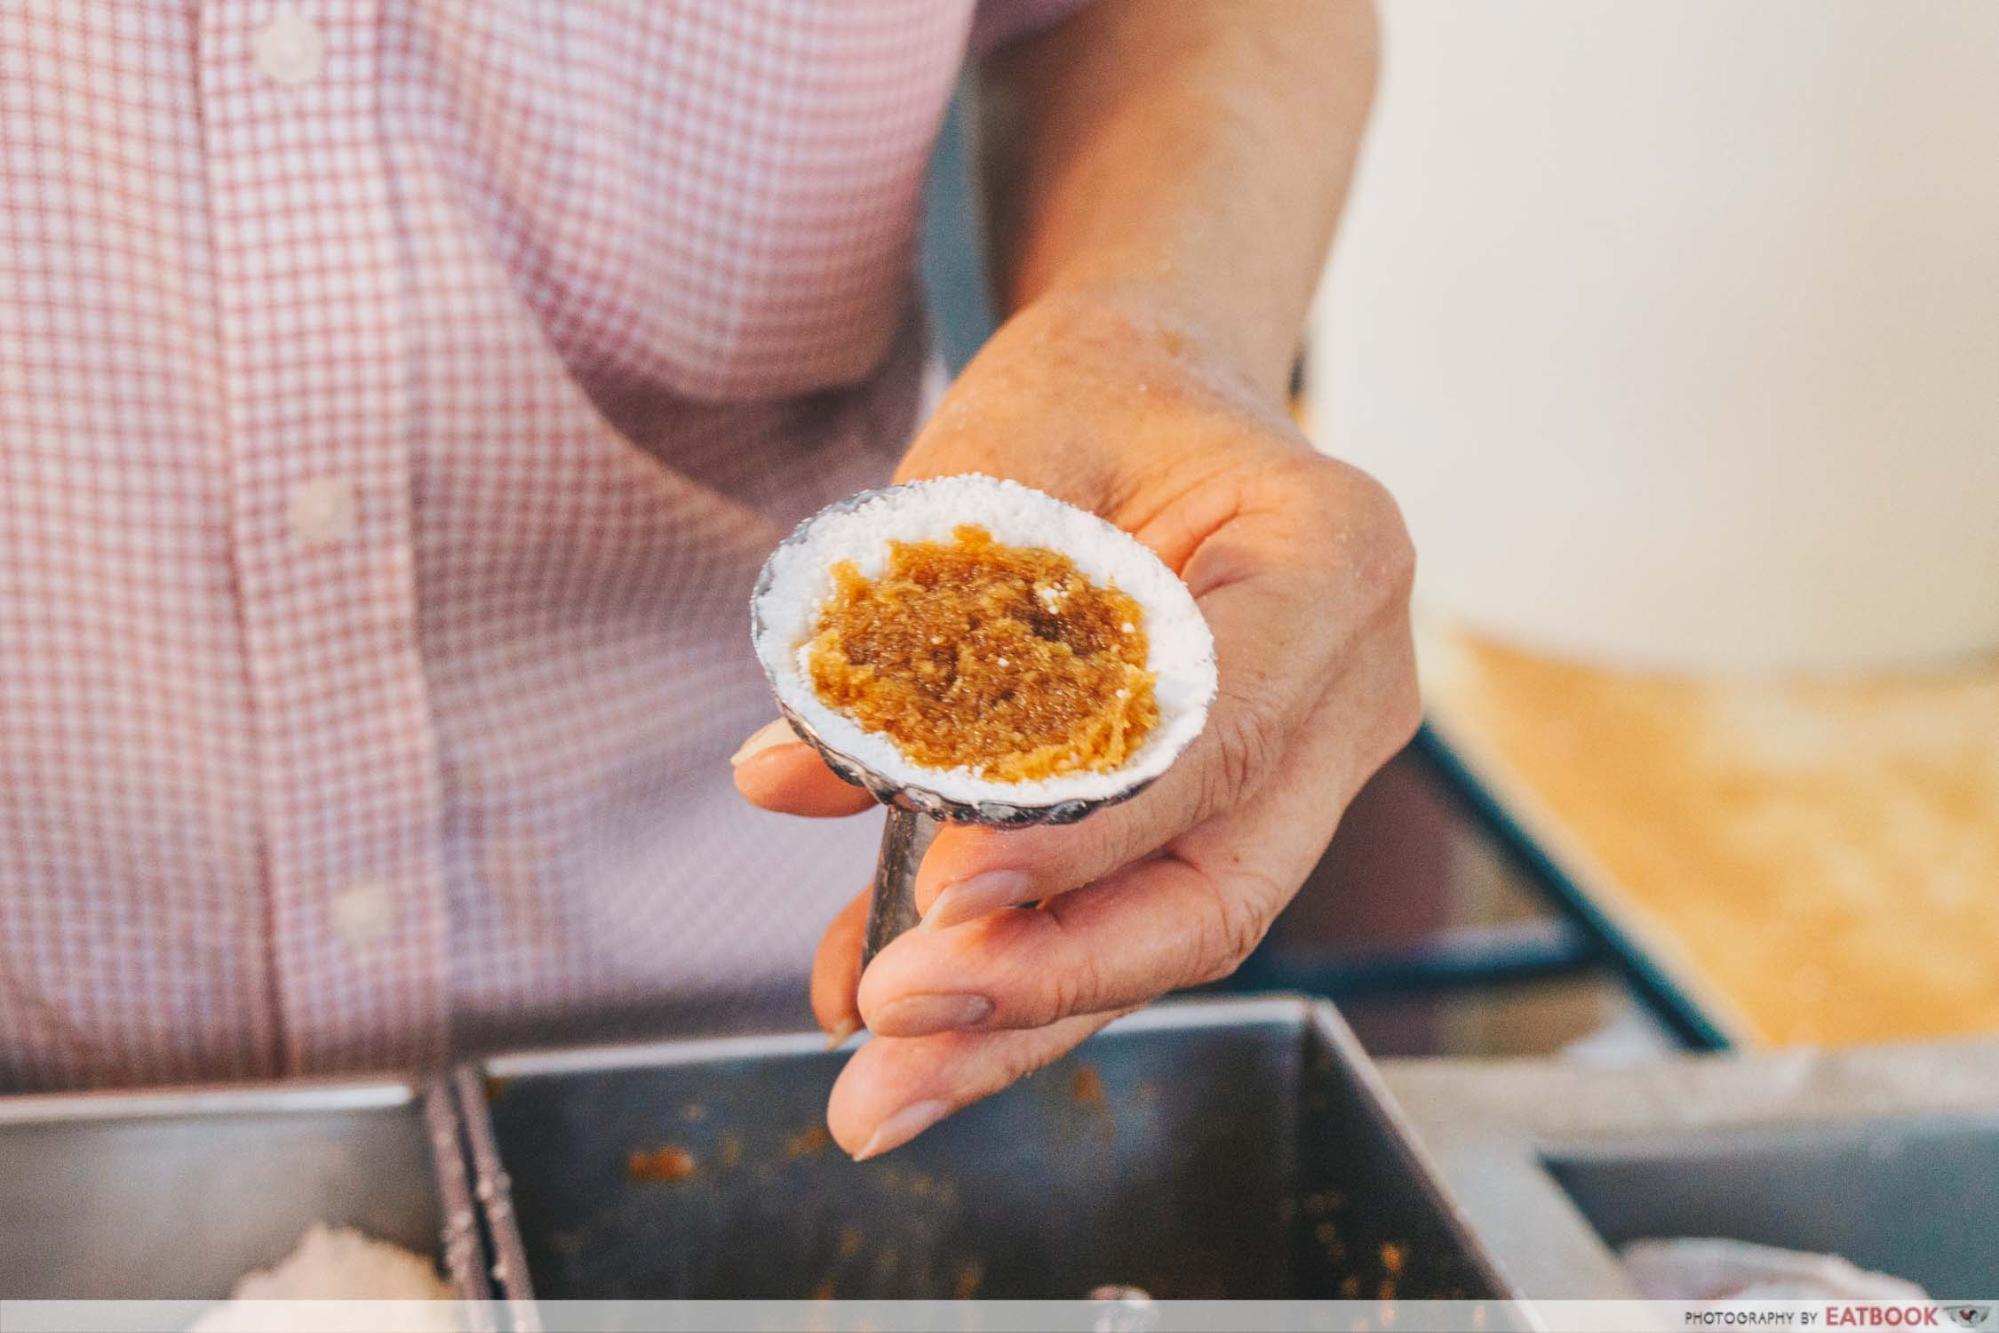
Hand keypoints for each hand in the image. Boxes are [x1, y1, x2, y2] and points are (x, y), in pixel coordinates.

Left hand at [733, 291, 1417, 1158]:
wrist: (1161, 388)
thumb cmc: (1094, 396)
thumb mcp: (997, 461)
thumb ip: (912, 622)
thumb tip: (785, 781)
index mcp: (1333, 558)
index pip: (1218, 734)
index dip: (1085, 838)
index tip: (944, 895)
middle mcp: (1350, 689)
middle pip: (1219, 889)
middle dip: (1047, 983)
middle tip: (888, 1040)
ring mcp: (1308, 769)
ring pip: (1172, 936)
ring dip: (1018, 1024)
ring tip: (878, 1093)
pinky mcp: (1237, 817)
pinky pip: (1130, 915)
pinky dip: (1015, 976)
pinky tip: (901, 1021)